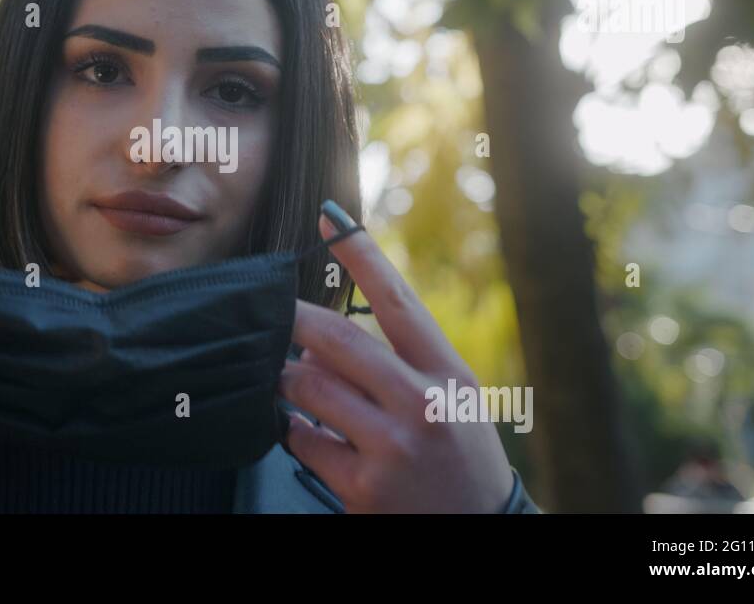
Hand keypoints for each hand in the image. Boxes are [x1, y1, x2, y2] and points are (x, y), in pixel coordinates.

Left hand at [277, 206, 515, 512]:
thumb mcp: (452, 406)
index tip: (331, 218)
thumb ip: (396, 368)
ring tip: (287, 380)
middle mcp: (422, 406)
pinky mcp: (362, 486)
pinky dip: (293, 430)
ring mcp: (391, 448)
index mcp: (450, 377)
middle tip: (272, 312)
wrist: (482, 535)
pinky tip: (302, 431)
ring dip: (287, 379)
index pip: (399, 302)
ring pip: (310, 387)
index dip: (362, 254)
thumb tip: (317, 343)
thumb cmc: (461, 464)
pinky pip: (303, 439)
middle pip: (338, 339)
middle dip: (293, 319)